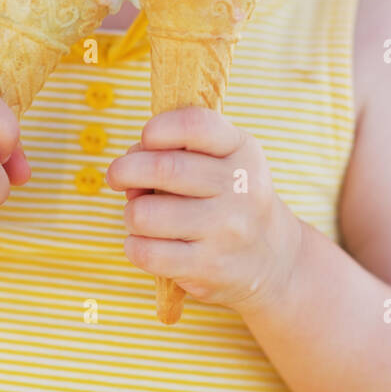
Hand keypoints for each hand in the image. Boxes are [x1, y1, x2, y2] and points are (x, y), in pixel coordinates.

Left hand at [105, 107, 301, 314]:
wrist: (273, 258)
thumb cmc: (230, 199)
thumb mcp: (225, 161)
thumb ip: (178, 150)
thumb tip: (126, 169)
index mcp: (242, 150)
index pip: (194, 124)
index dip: (158, 127)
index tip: (146, 139)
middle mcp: (240, 187)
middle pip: (164, 168)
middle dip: (125, 170)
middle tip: (117, 176)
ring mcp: (225, 229)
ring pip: (146, 213)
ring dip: (130, 213)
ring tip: (140, 216)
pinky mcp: (208, 266)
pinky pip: (147, 252)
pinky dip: (133, 245)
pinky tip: (144, 242)